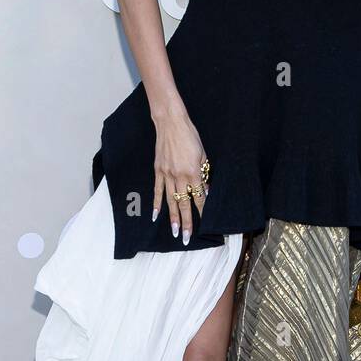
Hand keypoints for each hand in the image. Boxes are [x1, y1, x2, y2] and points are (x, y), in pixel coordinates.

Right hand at [150, 109, 208, 244]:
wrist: (171, 123)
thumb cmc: (190, 136)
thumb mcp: (203, 154)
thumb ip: (204, 173)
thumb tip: (205, 190)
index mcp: (193, 172)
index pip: (199, 196)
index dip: (202, 211)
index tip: (205, 224)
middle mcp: (179, 176)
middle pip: (184, 203)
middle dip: (186, 222)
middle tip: (186, 237)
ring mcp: (167, 174)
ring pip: (170, 201)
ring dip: (172, 217)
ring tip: (174, 232)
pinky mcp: (158, 171)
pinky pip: (157, 190)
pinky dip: (156, 204)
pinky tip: (155, 215)